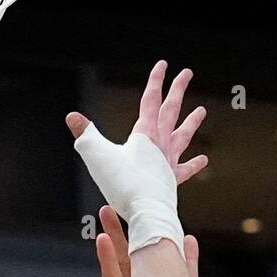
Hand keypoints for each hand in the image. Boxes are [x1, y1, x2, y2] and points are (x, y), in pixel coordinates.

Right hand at [66, 60, 207, 254]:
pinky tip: (203, 159)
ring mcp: (168, 163)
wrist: (148, 213)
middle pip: (171, 112)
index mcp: (144, 134)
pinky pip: (185, 170)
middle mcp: (160, 145)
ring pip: (182, 137)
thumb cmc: (123, 185)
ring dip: (192, 122)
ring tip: (202, 111)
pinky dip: (193, 164)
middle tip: (186, 73)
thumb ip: (85, 135)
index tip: (163, 64)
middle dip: (177, 90)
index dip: (156, 81)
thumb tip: (72, 117)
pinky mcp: (171, 182)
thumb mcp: (98, 156)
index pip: (151, 100)